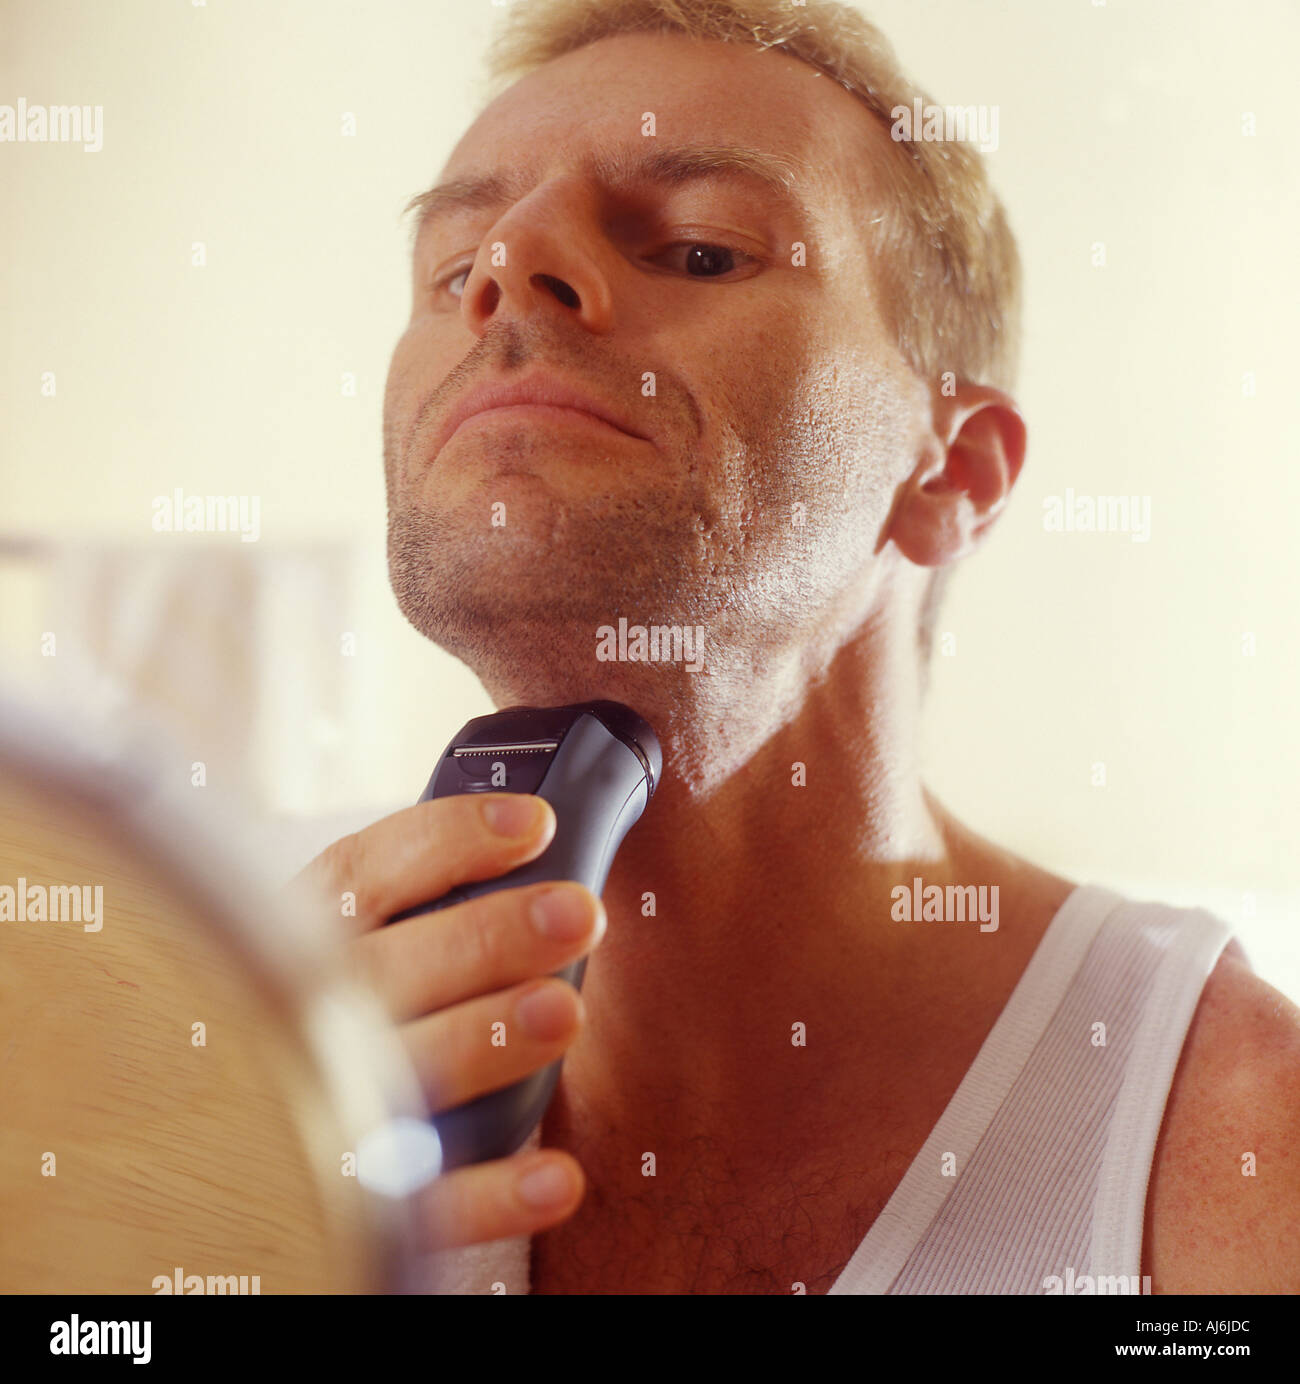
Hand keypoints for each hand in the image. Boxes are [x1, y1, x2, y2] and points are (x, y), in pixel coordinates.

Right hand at [293, 793, 600, 1248]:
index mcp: (298, 938)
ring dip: (481, 1042)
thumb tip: (548, 854)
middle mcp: (295, 1019)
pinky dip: (485, 1197)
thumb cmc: (332, 1017)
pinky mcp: (347, 1213)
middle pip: (379, 970)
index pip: (361, 875)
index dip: (447, 841)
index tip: (535, 824)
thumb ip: (423, 908)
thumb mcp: (352, 945)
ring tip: (565, 1011)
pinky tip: (555, 1177)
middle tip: (576, 912)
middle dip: (483, 937)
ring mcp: (313, 1117)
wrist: (231, 1160)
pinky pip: (414, 1211)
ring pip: (388, 1080)